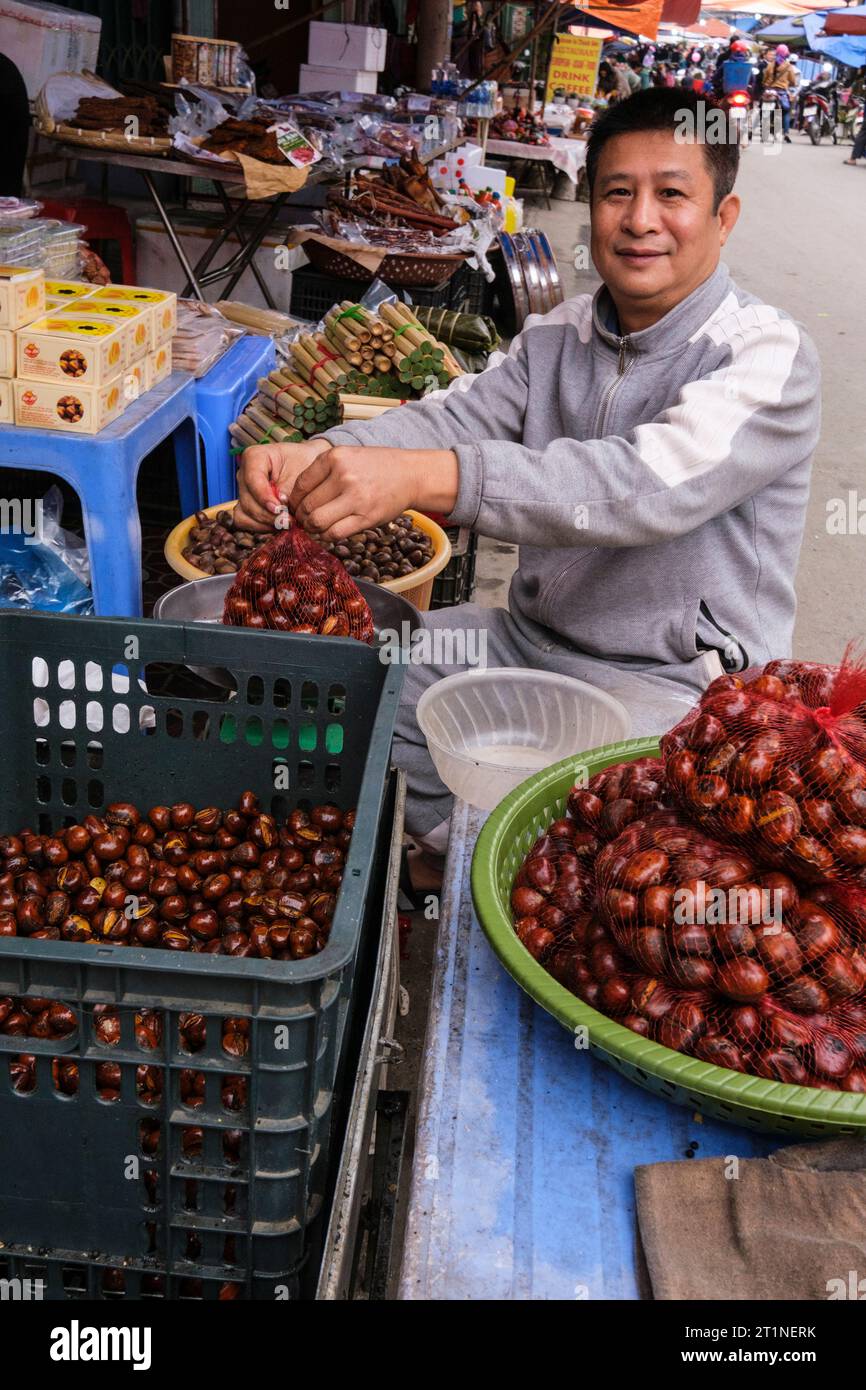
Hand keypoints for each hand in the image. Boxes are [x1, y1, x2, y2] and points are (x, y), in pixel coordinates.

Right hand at [235, 439, 329, 530]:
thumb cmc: (306, 464)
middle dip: (267, 515)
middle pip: (247, 500)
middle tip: (289, 521)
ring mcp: (244, 491)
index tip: (279, 508)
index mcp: (255, 456)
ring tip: (286, 524)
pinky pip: (245, 522)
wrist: (310, 468)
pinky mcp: (247, 506)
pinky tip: (278, 527)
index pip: (252, 478)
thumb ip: (289, 490)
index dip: (263, 496)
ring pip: (243, 513)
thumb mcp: (302, 472)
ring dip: (264, 523)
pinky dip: (260, 527)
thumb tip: (280, 509)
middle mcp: (244, 474)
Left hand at [289, 445, 458, 540]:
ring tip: (315, 526)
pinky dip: (327, 536)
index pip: (301, 484)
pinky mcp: (366, 517)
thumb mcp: (348, 456)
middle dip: (301, 517)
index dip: (293, 500)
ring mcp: (356, 498)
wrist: (411, 475)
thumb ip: (323, 471)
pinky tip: (329, 532)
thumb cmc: (377, 467)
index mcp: (335, 457)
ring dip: (312, 528)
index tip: (296, 506)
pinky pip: (335, 533)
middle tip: (304, 520)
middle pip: (307, 505)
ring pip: (317, 521)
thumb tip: (296, 496)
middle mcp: (343, 476)